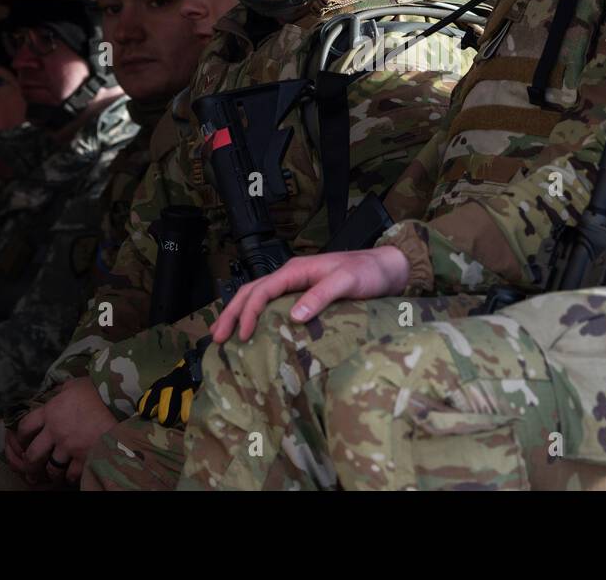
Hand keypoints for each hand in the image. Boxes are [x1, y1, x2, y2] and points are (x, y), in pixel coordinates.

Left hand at [15, 379, 116, 485]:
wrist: (120, 400)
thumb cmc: (99, 390)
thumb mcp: (75, 384)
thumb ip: (63, 391)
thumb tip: (59, 392)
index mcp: (50, 412)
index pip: (25, 426)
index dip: (21, 436)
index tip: (23, 441)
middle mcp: (56, 431)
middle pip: (33, 455)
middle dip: (30, 464)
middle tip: (32, 468)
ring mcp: (70, 446)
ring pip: (52, 468)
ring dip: (52, 472)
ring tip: (54, 474)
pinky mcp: (84, 457)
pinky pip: (72, 474)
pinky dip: (71, 476)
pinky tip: (73, 474)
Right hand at [211, 245, 410, 343]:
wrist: (388, 268)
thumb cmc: (369, 272)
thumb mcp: (348, 281)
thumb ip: (322, 295)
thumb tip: (294, 315)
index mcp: (297, 270)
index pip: (262, 290)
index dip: (248, 312)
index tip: (243, 335)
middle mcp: (292, 275)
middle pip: (252, 291)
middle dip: (231, 312)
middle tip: (217, 338)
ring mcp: (297, 285)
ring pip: (259, 297)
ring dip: (239, 313)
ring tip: (224, 334)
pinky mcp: (305, 295)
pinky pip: (273, 304)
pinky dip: (256, 316)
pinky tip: (253, 331)